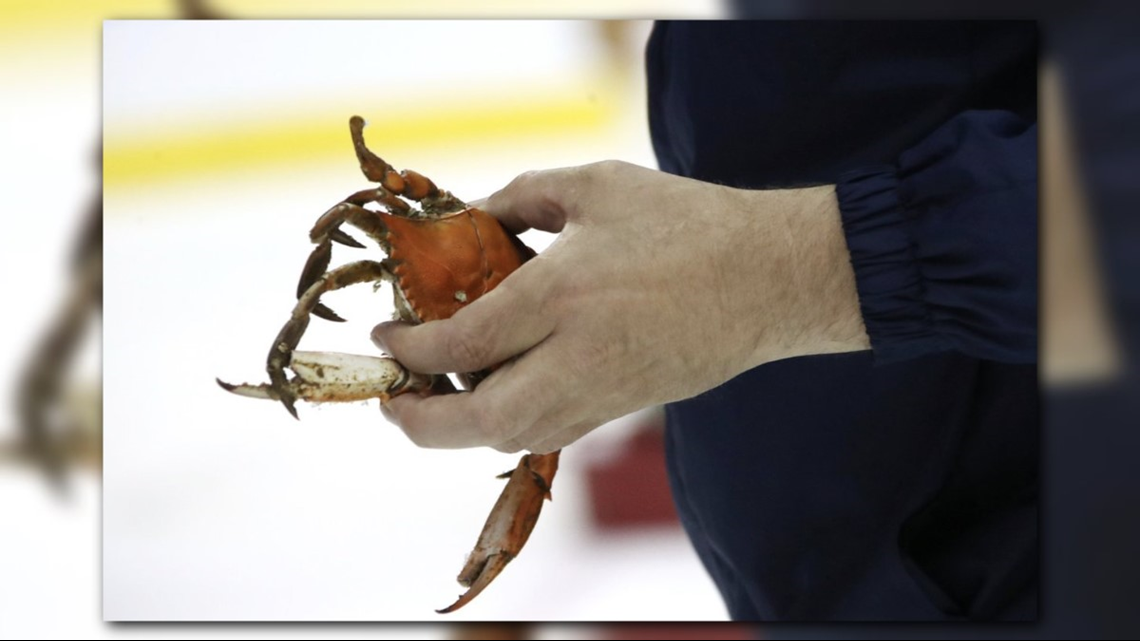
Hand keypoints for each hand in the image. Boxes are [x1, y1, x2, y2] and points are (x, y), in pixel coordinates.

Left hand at [372, 160, 868, 452]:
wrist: (772, 281)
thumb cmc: (688, 224)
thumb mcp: (598, 186)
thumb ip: (524, 196)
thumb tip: (474, 215)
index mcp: (561, 295)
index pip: (460, 342)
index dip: (410, 346)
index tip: (387, 334)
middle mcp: (574, 357)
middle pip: (476, 420)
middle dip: (419, 422)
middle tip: (391, 403)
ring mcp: (603, 393)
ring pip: (512, 437)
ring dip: (461, 430)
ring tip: (435, 402)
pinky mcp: (625, 409)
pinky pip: (550, 433)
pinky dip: (509, 426)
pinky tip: (498, 397)